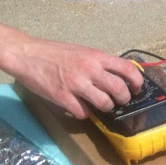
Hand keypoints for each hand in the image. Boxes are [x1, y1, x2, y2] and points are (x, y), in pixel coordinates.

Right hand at [9, 38, 143, 118]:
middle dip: (123, 99)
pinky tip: (80, 107)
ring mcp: (76, 84)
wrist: (28, 55)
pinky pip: (82, 112)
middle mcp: (90, 70)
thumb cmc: (55, 52)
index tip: (136, 89)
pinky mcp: (62, 97)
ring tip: (101, 105)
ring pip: (104, 103)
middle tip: (120, 101)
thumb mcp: (82, 51)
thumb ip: (98, 63)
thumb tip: (116, 75)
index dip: (136, 82)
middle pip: (119, 89)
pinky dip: (84, 113)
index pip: (127, 69)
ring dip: (105, 107)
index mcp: (96, 56)